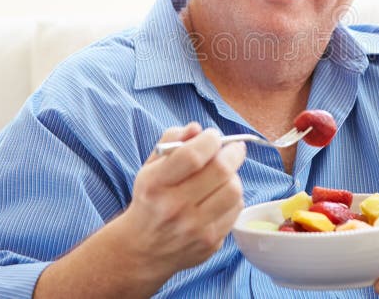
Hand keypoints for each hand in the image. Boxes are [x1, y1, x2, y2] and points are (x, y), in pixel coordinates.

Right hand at [116, 123, 246, 282]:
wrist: (142, 249)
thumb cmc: (149, 200)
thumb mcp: (149, 168)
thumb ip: (171, 141)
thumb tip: (197, 128)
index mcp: (156, 185)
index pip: (192, 156)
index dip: (210, 140)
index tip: (212, 136)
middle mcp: (175, 208)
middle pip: (220, 171)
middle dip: (232, 152)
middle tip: (232, 148)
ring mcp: (195, 229)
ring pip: (233, 190)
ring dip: (234, 175)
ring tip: (225, 173)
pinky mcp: (210, 243)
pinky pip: (236, 210)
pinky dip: (233, 197)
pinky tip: (221, 194)